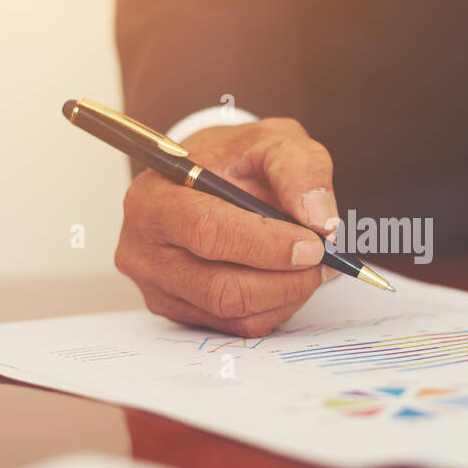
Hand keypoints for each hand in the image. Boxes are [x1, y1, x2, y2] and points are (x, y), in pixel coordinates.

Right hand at [115, 117, 339, 336]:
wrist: (207, 177)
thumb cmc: (235, 160)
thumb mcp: (271, 141)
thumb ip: (299, 168)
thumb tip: (321, 220)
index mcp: (154, 200)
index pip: (208, 232)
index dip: (267, 244)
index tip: (313, 243)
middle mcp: (145, 250)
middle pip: (220, 286)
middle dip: (284, 279)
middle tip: (323, 261)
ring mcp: (157, 287)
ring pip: (232, 312)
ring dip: (286, 294)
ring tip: (313, 267)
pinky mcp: (179, 312)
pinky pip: (236, 326)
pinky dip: (275, 307)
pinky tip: (290, 279)